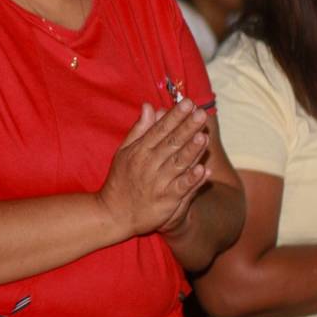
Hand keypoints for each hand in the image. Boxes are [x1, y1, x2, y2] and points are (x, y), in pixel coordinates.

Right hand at [98, 100, 210, 238]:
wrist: (114, 213)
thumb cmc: (121, 179)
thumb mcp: (124, 151)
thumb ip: (139, 129)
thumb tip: (149, 106)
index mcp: (140, 150)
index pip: (160, 129)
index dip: (175, 116)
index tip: (188, 103)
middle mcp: (149, 164)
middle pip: (171, 143)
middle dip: (187, 128)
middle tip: (201, 114)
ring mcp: (158, 183)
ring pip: (178, 164)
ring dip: (191, 151)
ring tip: (203, 137)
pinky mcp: (166, 201)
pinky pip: (181, 188)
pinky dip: (191, 179)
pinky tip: (202, 170)